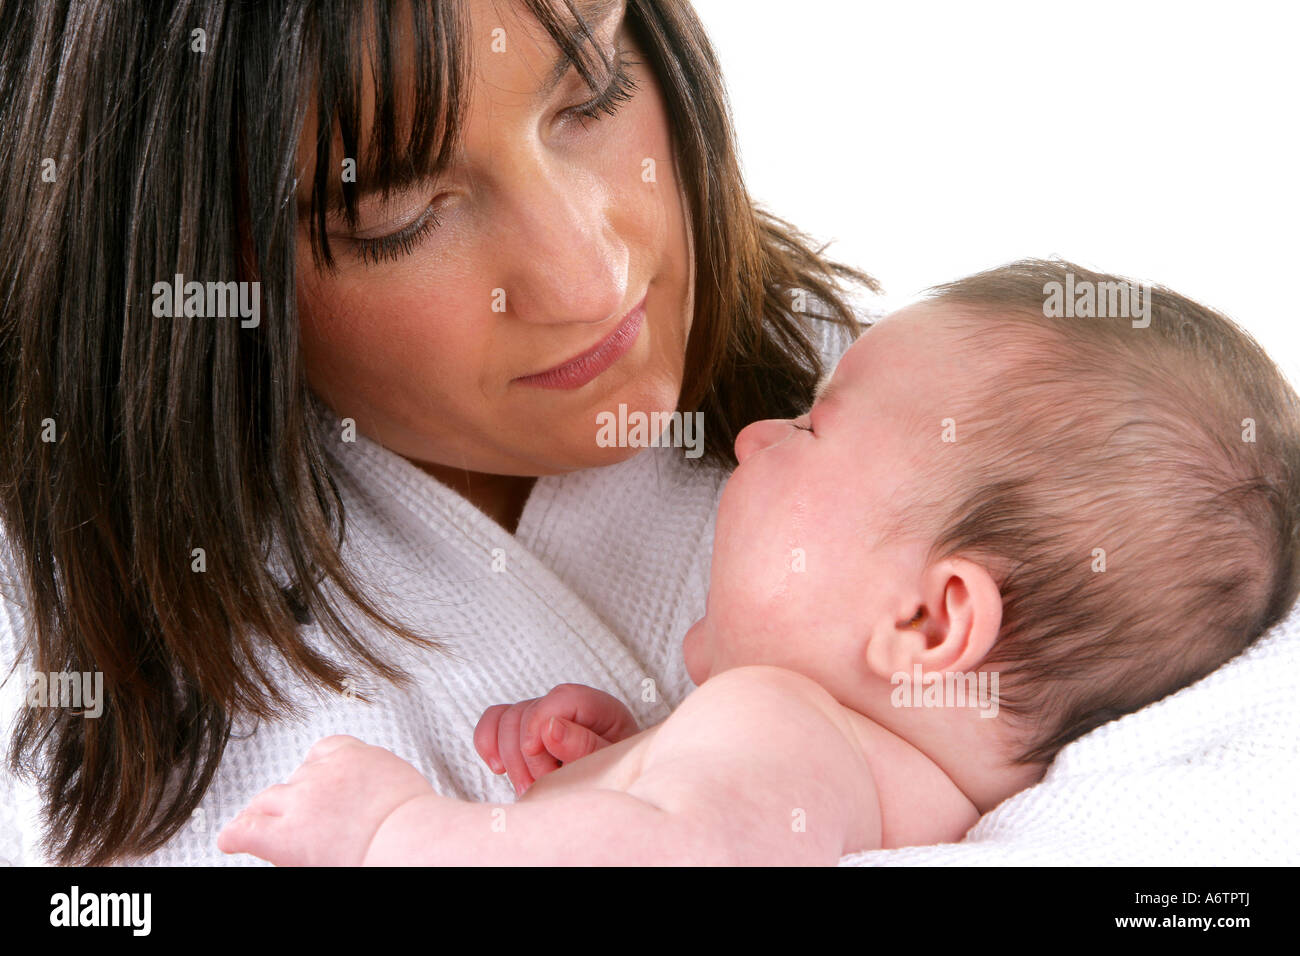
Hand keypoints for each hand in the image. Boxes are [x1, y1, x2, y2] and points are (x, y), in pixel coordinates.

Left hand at [216, 735, 434, 865]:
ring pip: (268, 800)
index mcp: (355, 756)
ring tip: (256, 820)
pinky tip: (229, 840)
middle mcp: (322, 773)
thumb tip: (378, 796)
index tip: (316, 779)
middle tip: (293, 810)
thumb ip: (378, 781)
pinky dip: (235, 834)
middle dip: (292, 793)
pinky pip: (247, 829)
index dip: (316, 769)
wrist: (408, 839)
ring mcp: (301, 801)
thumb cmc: (417, 821)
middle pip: (295, 776)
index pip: (324, 752)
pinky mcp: (285, 834)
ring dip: (264, 811)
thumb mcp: (401, 784)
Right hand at [474, 684, 638, 794]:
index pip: (563, 697)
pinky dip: (487, 741)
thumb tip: (550, 727)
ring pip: (507, 718)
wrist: (609, 790)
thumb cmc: (616, 778)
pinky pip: (494, 721)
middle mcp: (570, 706)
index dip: (540, 722)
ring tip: (528, 788)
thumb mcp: (611, 765)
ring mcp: (544, 715)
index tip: (535, 755)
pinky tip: (497, 767)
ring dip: (510, 758)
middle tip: (543, 786)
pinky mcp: (524, 729)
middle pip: (529, 711)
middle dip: (528, 755)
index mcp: (601, 709)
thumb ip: (585, 746)